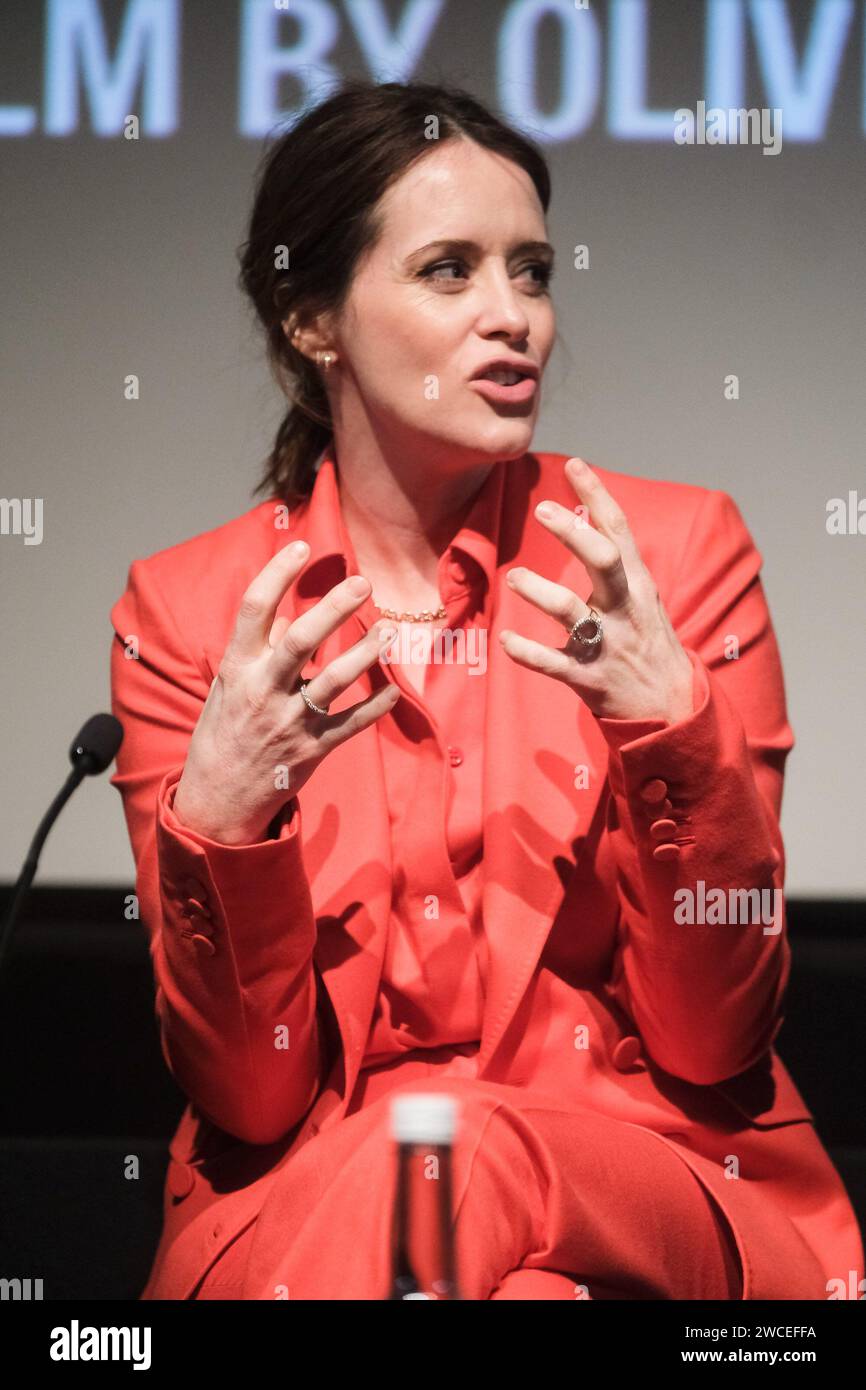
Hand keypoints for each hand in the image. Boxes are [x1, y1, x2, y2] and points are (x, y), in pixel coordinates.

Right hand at [173, 542, 398, 843]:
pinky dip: (376, 705)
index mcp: (237, 667)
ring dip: (365, 651)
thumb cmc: (223, 732)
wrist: (218, 799)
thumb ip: (259, 648)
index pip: (254, 609)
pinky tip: (395, 688)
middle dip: (333, 608)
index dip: (277, 573)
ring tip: (389, 628)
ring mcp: (290, 721)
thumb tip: (291, 612)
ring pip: (334, 680)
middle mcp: (263, 690)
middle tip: (362, 582)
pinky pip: (352, 723)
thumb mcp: (228, 685)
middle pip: (300, 639)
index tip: (302, 546)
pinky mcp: (313, 749)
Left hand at [499, 457, 694, 723]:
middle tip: (544, 509)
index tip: (575, 465)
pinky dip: (528, 653)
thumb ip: (620, 564)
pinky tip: (505, 642)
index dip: (598, 495)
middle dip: (574, 534)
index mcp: (638, 585)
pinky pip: (553, 664)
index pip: (619, 530)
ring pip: (571, 611)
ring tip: (514, 577)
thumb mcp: (644, 599)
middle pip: (603, 561)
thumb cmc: (649, 645)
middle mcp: (624, 609)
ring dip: (540, 592)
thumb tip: (595, 519)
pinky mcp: (589, 677)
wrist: (671, 709)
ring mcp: (607, 643)